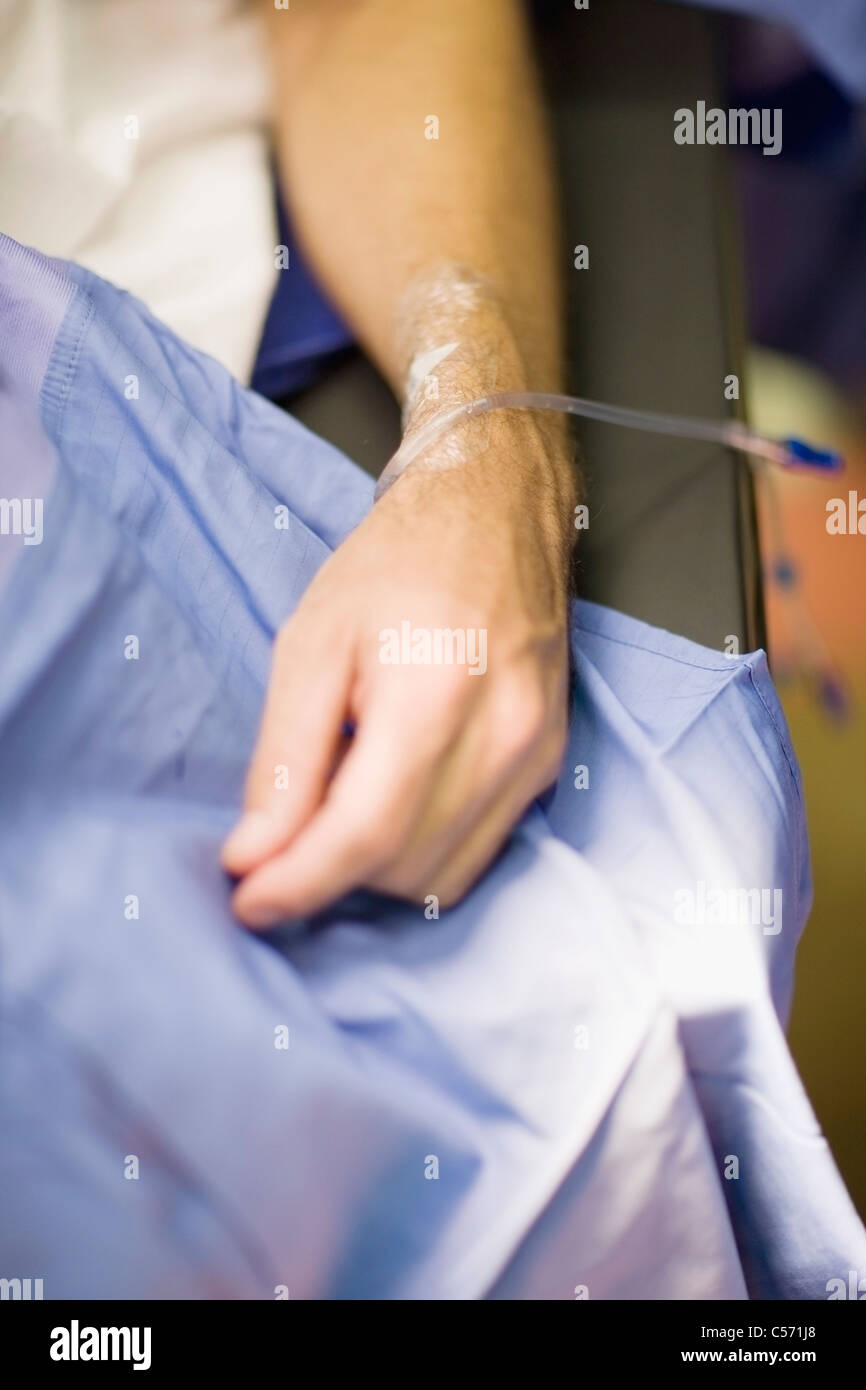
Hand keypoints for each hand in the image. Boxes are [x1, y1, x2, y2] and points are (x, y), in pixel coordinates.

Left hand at [221, 412, 574, 925]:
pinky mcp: (550, 763)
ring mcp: (538, 755)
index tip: (248, 902)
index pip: (366, 834)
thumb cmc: (396, 564)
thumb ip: (285, 756)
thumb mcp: (311, 641)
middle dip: (329, 874)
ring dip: (375, 872)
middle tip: (278, 842)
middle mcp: (505, 736)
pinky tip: (387, 806)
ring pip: (444, 876)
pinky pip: (478, 852)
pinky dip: (420, 854)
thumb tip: (255, 853)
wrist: (496, 513)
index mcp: (437, 693)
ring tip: (335, 810)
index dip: (299, 883)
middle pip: (403, 866)